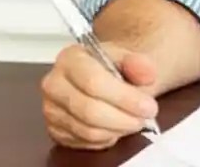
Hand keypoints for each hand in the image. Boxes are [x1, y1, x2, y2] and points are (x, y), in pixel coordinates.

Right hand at [40, 43, 160, 149]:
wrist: (99, 76)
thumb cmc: (110, 67)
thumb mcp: (127, 57)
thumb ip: (138, 63)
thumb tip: (147, 74)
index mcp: (70, 58)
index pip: (94, 82)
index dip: (125, 98)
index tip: (148, 105)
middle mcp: (54, 84)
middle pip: (90, 111)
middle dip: (124, 118)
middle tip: (145, 117)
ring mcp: (51, 109)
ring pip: (88, 131)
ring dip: (118, 130)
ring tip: (134, 121)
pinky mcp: (55, 130)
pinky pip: (85, 142)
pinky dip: (107, 137)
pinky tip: (116, 126)